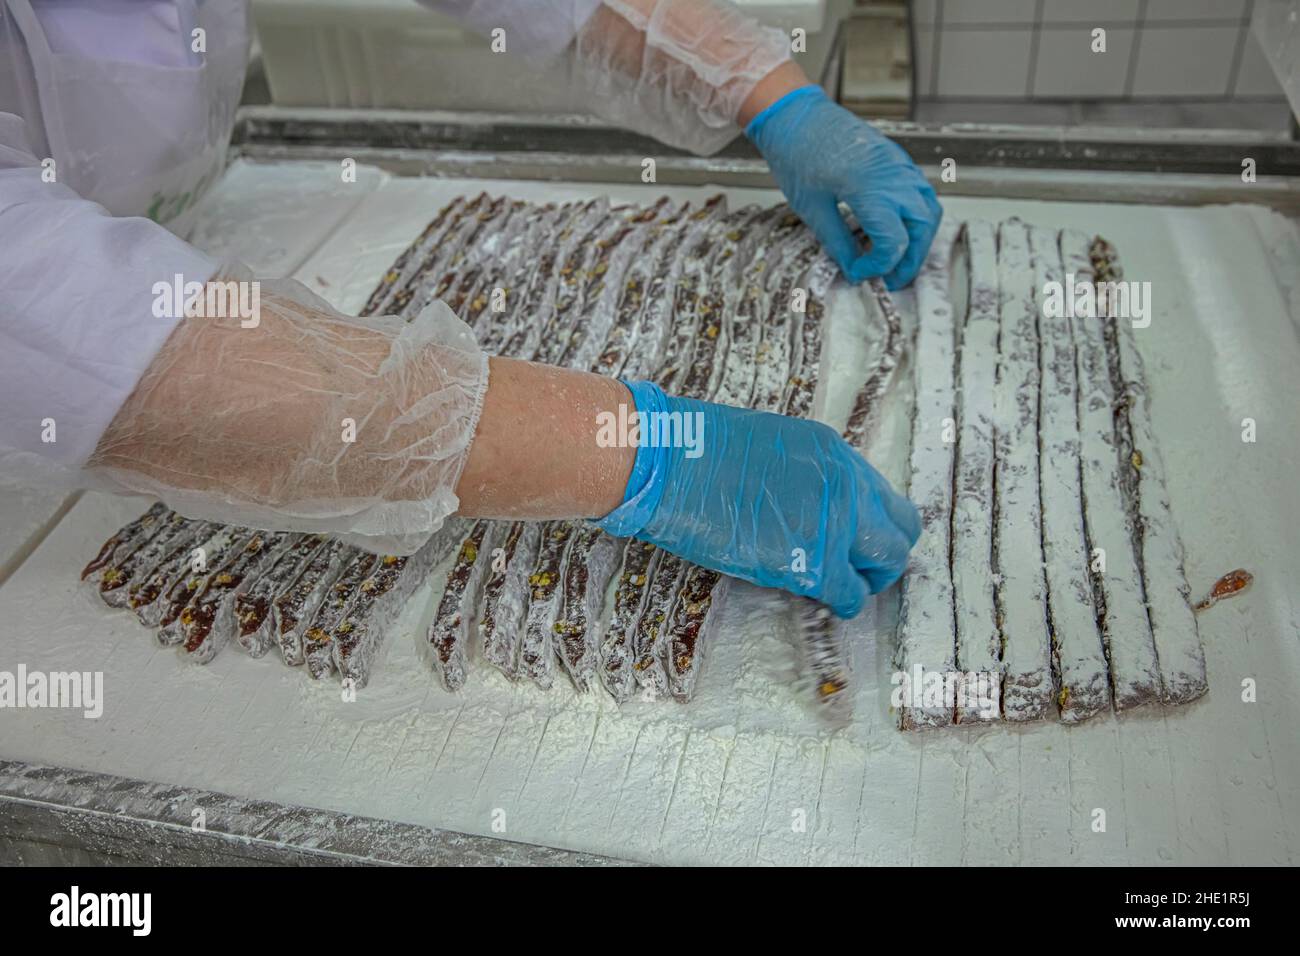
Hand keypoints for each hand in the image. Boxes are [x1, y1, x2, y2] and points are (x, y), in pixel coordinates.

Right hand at [595, 384, 920, 617]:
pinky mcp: (813, 562)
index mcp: (834, 455)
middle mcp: (846, 486)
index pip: (883, 497)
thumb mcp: (771, 447)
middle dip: (883, 556)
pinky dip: (839, 602)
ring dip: (865, 580)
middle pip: (899, 531)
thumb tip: (812, 507)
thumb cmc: (696, 453)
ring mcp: (834, 524)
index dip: (874, 525)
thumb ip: (807, 476)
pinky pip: (848, 594)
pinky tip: (820, 599)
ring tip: (840, 587)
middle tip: (859, 570)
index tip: (858, 541)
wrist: (668, 462)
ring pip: (886, 565)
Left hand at [746, 85, 941, 289]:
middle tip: (891, 279)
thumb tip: (853, 269)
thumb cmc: (799, 154)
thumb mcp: (813, 210)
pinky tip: (896, 229)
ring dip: (919, 239)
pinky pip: (920, 193)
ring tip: (897, 259)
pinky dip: (916, 217)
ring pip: (928, 211)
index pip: (894, 243)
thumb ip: (837, 243)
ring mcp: (900, 166)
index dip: (879, 267)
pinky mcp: (898, 160)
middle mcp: (893, 176)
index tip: (861, 274)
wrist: (798, 117)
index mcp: (871, 190)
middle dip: (910, 260)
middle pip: (921, 229)